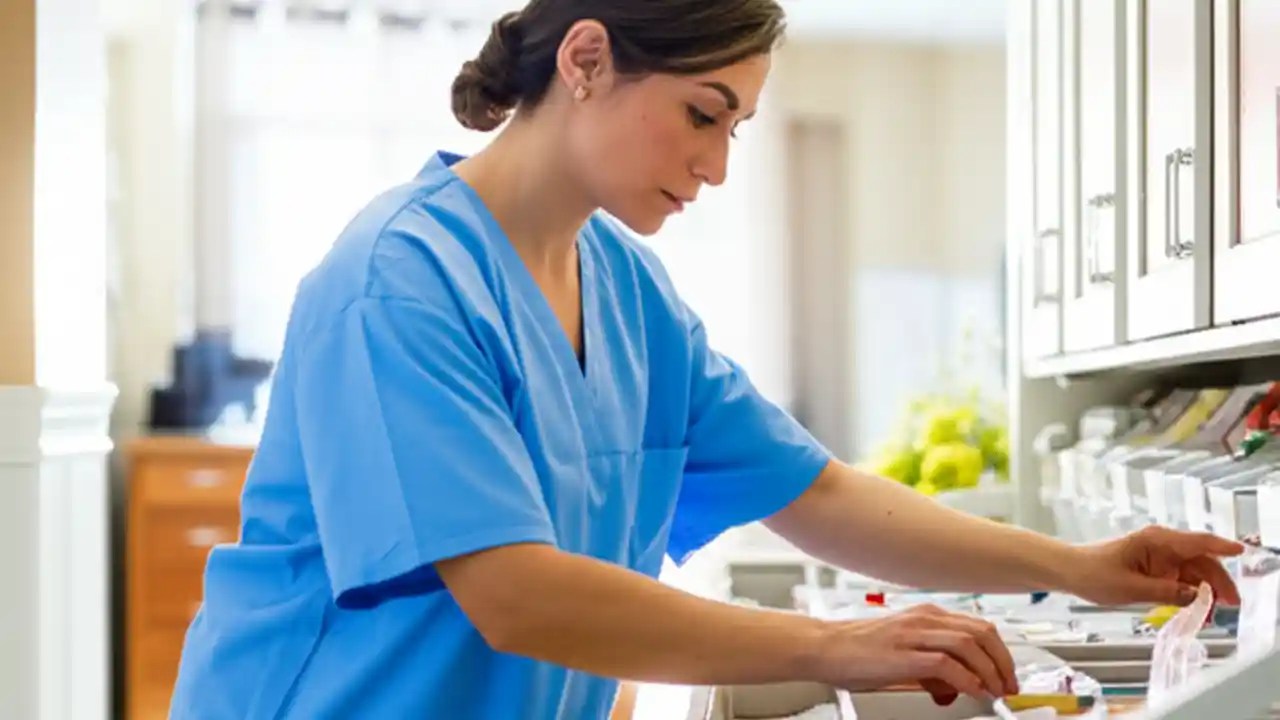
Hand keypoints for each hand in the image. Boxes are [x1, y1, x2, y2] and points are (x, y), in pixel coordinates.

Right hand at [813, 604, 1018, 704]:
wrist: (824, 647)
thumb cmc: (857, 650)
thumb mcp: (904, 651)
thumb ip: (932, 662)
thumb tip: (958, 683)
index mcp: (926, 615)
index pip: (978, 626)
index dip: (1000, 652)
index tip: (1006, 673)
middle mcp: (923, 619)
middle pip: (981, 632)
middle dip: (1002, 662)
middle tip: (1008, 686)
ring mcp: (913, 634)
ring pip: (969, 644)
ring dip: (989, 671)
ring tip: (994, 691)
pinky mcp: (902, 654)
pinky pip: (946, 664)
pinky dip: (966, 679)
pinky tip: (971, 692)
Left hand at [1069, 526, 1244, 606]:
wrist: (1068, 571)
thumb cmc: (1093, 574)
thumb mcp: (1130, 588)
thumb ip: (1165, 592)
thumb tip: (1195, 596)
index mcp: (1157, 541)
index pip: (1198, 541)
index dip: (1222, 546)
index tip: (1241, 552)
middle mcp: (1162, 546)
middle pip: (1201, 561)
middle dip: (1218, 581)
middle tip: (1230, 604)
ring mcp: (1159, 558)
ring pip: (1193, 573)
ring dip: (1205, 591)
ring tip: (1211, 614)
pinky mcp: (1155, 569)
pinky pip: (1180, 580)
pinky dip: (1190, 594)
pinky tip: (1195, 610)